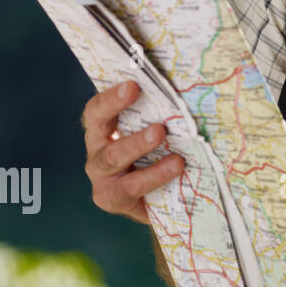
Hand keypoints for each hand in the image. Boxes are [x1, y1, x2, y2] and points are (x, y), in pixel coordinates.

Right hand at [82, 80, 182, 223]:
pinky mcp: (112, 199)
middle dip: (122, 118)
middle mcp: (97, 150)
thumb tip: (188, 91)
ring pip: (113, 159)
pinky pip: (131, 188)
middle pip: (99, 130)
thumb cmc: (156, 155)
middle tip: (157, 125)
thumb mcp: (156, 134)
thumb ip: (162, 114)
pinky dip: (155, 178)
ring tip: (174, 154)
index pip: (97, 110)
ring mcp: (102, 177)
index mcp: (103, 130)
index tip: (134, 85)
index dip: (111, 98)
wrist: (157, 201)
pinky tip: (176, 169)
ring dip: (140, 149)